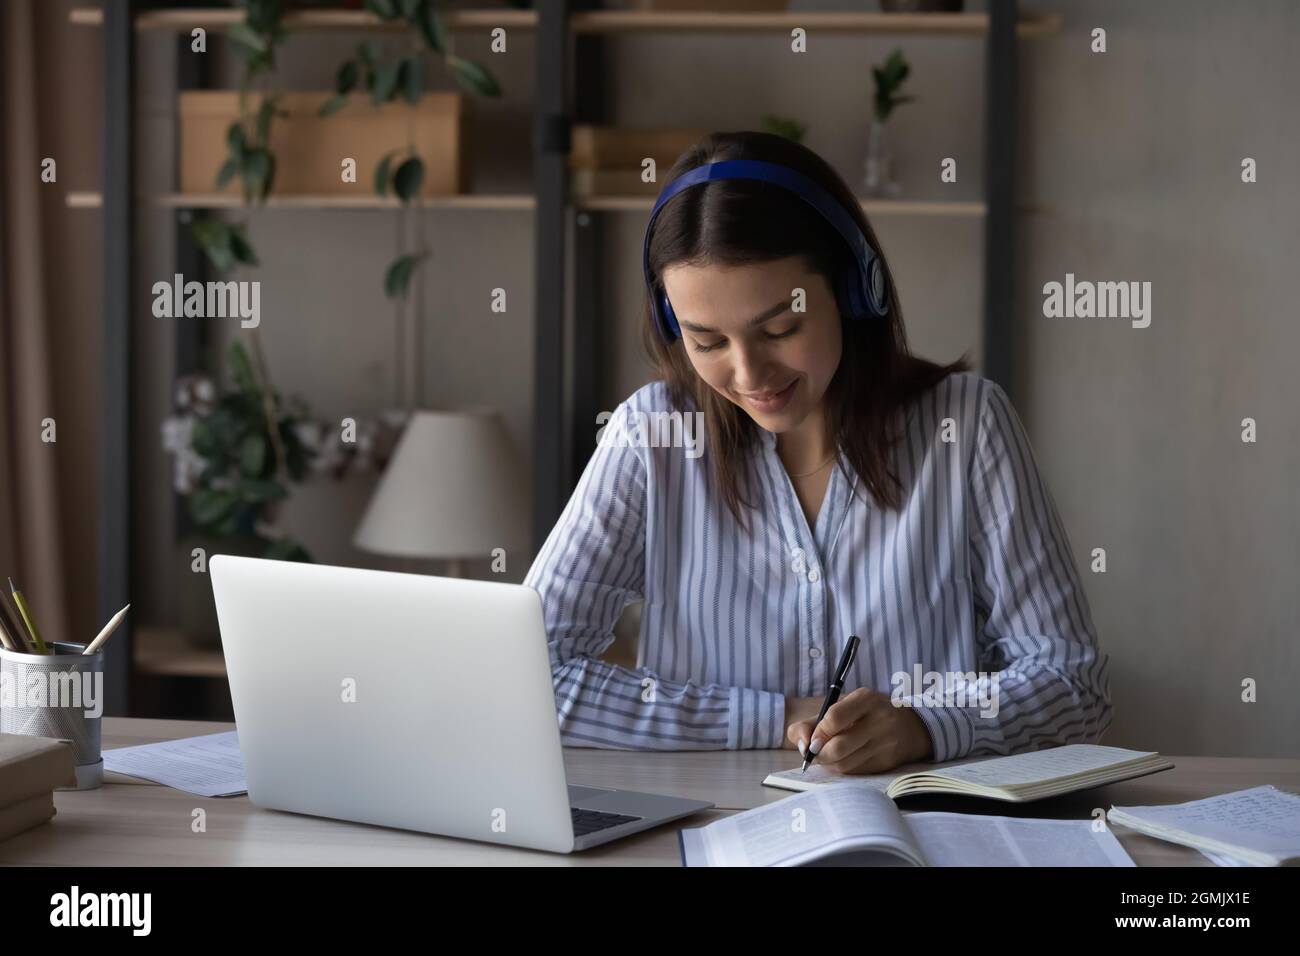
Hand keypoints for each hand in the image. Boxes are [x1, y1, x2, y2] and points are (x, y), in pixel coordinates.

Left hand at [783, 688, 933, 773]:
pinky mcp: (887, 762)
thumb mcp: (845, 706)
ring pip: (845, 763)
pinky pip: (855, 771)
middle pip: (838, 746)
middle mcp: (879, 720)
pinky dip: (842, 768)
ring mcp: (886, 743)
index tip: (810, 740)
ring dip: (828, 763)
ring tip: (825, 755)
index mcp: (866, 699)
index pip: (834, 718)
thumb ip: (815, 720)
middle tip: (812, 753)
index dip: (817, 732)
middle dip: (818, 754)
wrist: (911, 727)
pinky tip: (842, 760)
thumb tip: (800, 744)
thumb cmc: (867, 714)